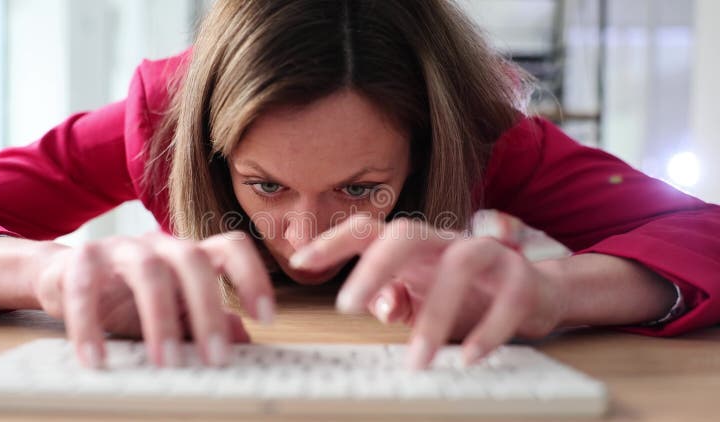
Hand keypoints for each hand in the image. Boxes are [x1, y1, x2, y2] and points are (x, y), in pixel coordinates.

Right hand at [33, 231, 274, 368]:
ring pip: (148, 270)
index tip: (267, 317)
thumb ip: (204, 321)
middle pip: (194, 260)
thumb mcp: (172, 312)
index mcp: (189, 255)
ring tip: (165, 362)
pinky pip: (86, 287)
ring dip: (160, 317)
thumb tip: (244, 338)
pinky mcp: (80, 259)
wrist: (63, 277)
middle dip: (209, 310)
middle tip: (215, 359)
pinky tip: (97, 359)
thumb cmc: (126, 297)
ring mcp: (121, 247)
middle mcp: (160, 244)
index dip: (253, 276)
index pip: (231, 248)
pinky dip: (90, 324)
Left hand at [289, 214, 566, 368]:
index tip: (299, 262)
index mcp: (415, 245)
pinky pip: (506, 300)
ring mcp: (487, 254)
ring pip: (460, 266)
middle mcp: (447, 241)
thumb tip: (379, 305)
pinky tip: (467, 360)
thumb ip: (394, 298)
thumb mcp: (421, 298)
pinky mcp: (522, 278)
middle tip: (347, 307)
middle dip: (374, 266)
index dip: (332, 241)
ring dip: (434, 316)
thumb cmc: (465, 295)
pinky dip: (487, 332)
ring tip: (415, 362)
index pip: (369, 230)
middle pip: (406, 233)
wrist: (533, 293)